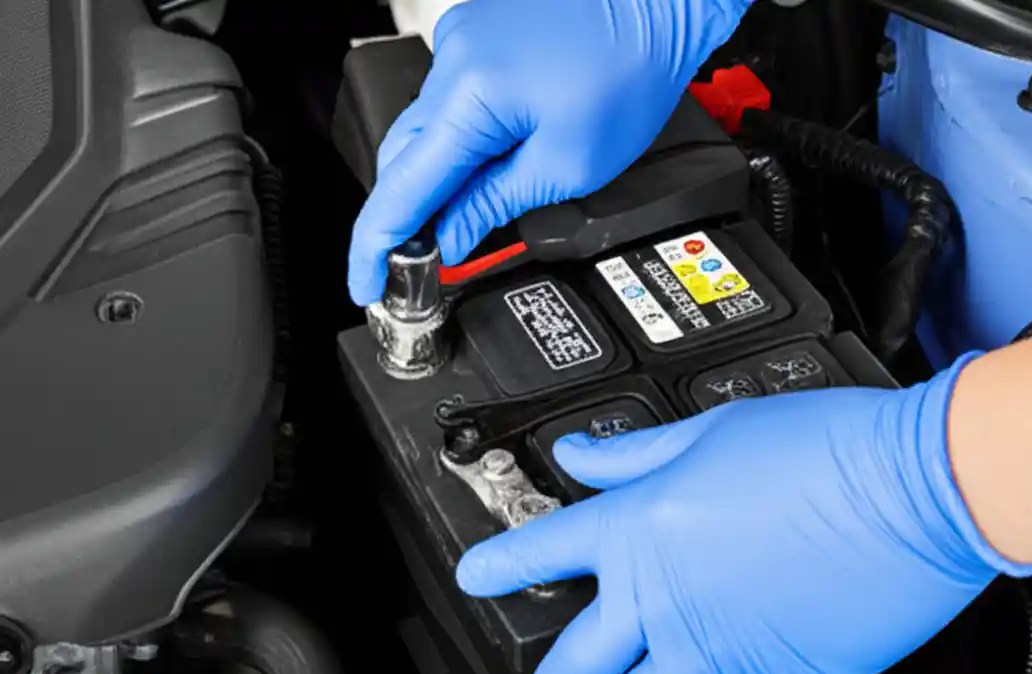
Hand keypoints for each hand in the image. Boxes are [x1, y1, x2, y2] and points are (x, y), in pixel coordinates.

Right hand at [346, 0, 751, 304]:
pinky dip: (461, 134)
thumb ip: (497, 204)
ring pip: (428, 127)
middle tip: (428, 262)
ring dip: (443, 171)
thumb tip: (454, 237)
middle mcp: (452, 60)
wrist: (659, 5)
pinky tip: (496, 150)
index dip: (378, 246)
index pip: (401, 189)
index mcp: (469, 97)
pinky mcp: (475, 33)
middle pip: (404, 157)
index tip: (367, 282)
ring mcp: (460, 40)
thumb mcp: (568, 165)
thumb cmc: (632, 70)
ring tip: (482, 202)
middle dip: (412, 214)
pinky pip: (450, 98)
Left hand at [456, 355, 1031, 673]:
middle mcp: (664, 599)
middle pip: (574, 664)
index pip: (543, 550)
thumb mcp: (716, 429)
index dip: (499, 567)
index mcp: (643, 526)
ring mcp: (715, 652)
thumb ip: (637, 453)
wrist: (917, 489)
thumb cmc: (830, 449)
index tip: (476, 578)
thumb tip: (583, 455)